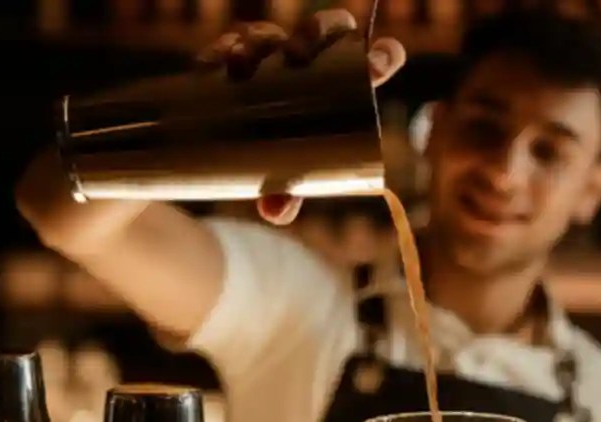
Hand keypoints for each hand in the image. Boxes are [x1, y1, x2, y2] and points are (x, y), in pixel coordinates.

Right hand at [195, 10, 406, 224]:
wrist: (235, 143)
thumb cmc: (283, 157)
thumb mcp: (290, 177)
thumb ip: (288, 192)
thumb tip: (274, 213)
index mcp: (344, 85)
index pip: (376, 59)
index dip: (383, 56)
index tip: (380, 64)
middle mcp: (313, 60)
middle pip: (326, 28)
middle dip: (313, 33)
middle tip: (296, 56)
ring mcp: (277, 52)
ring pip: (276, 31)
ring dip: (261, 40)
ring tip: (243, 62)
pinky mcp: (240, 52)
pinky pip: (235, 41)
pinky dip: (226, 48)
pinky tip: (216, 62)